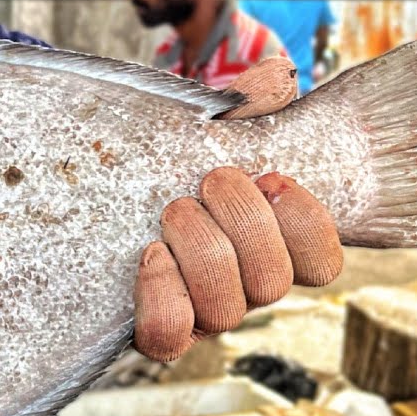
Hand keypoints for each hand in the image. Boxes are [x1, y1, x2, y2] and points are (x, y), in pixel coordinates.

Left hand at [133, 58, 342, 361]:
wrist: (96, 192)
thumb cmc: (168, 165)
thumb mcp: (207, 130)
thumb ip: (246, 105)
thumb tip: (278, 79)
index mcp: (268, 244)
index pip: (321, 263)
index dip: (307, 224)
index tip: (272, 178)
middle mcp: (241, 287)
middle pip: (272, 282)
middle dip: (244, 221)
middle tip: (211, 180)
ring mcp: (198, 313)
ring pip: (225, 310)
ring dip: (203, 249)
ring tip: (175, 209)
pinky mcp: (153, 328)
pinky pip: (168, 336)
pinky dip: (162, 294)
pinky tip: (150, 254)